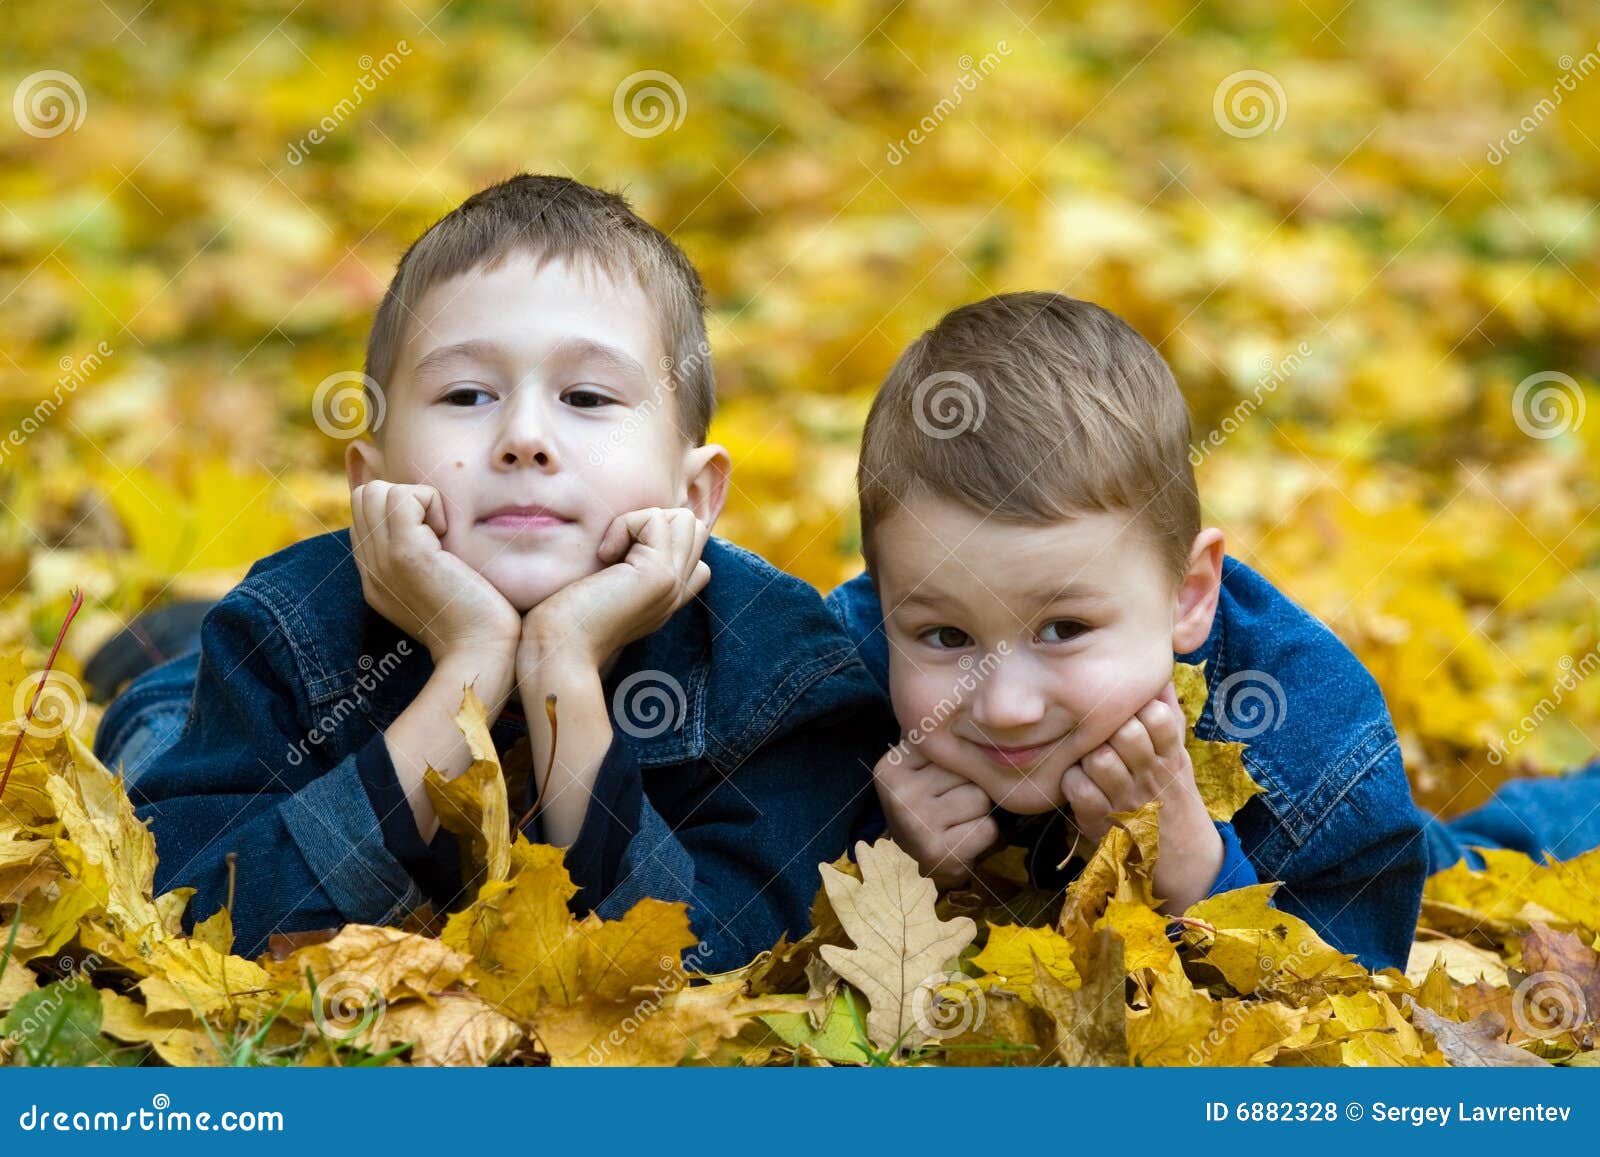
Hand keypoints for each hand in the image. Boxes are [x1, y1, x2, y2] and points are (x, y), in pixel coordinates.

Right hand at [350, 481, 521, 667]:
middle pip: (364, 496)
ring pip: (376, 491)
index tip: (434, 534)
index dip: (401, 510)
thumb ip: (419, 558)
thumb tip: (430, 524)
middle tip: (437, 530)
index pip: (364, 515)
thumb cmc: (475, 619)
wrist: (479, 652)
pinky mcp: (405, 554)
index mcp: (374, 575)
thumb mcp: (436, 585)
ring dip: (418, 500)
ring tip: (442, 533)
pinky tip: (448, 533)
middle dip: (405, 498)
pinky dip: (431, 501)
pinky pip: (403, 496)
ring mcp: (382, 560)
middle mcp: (370, 567)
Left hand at [519, 506, 709, 673]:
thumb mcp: (606, 588)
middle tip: (618, 548)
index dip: (661, 538)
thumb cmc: (567, 620)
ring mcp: (674, 582)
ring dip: (643, 521)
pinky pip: (656, 519)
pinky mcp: (660, 574)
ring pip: (685, 520)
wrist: (560, 648)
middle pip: (694, 530)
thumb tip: (621, 541)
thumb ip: (625, 569)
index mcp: (669, 596)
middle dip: (654, 523)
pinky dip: (625, 525)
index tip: (620, 557)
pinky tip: (604, 556)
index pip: (693, 551)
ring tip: (614, 550)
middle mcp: (677, 590)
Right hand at [875, 738, 1000, 888]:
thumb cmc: (924, 808)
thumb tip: (983, 705)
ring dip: (978, 812)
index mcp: (891, 766)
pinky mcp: (938, 853)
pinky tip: (961, 840)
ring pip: (980, 798)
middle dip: (969, 786)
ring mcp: (916, 824)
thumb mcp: (918, 769)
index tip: (943, 781)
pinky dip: (982, 836)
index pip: (951, 745)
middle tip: (948, 805)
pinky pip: (987, 829)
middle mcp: (899, 793)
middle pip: (967, 771)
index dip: (958, 764)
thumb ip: (937, 740)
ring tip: (955, 822)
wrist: (909, 867)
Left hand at [1059, 682, 1222, 912]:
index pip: (1156, 714)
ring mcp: (1126, 801)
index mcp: (1171, 755)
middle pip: (1126, 731)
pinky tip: (1080, 784)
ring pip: (1099, 758)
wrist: (1183, 863)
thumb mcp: (1179, 754)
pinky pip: (1078, 789)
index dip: (1137, 708)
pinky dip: (1074, 783)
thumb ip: (1168, 713)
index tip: (1131, 714)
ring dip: (1089, 755)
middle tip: (1104, 736)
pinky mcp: (1102, 823)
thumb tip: (1157, 673)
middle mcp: (1151, 775)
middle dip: (1110, 728)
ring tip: (1091, 760)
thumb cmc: (1172, 796)